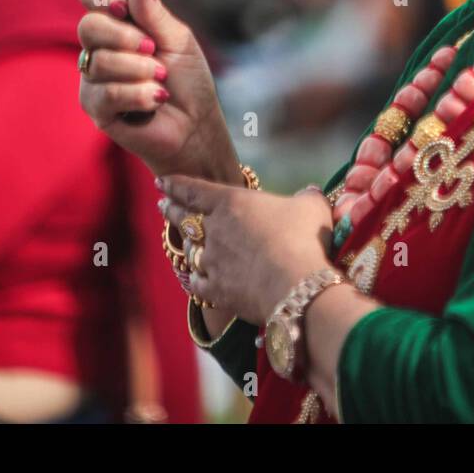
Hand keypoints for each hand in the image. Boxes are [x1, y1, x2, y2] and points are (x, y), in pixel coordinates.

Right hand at [75, 0, 241, 182]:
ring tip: (159, 81)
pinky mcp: (95, 107)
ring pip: (100, 61)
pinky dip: (139, 95)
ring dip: (140, 70)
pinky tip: (154, 100)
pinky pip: (107, 93)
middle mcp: (100, 47)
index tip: (123, 6)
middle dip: (125, 37)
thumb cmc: (188, 81)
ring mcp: (93, 77)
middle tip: (152, 49)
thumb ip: (154, 12)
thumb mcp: (178, 39)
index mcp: (119, 23)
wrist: (196, 125)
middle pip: (88, 26)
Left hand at [159, 175, 333, 324]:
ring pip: (190, 250)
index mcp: (231, 202)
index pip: (194, 190)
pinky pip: (198, 283)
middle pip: (184, 218)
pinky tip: (195, 279)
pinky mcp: (217, 290)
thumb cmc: (304, 239)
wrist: (297, 287)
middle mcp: (215, 230)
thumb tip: (312, 192)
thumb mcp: (311, 206)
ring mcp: (213, 261)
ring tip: (183, 242)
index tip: (162, 182)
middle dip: (171, 209)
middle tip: (162, 204)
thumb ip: (307, 196)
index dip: (176, 185)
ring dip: (186, 245)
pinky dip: (196, 279)